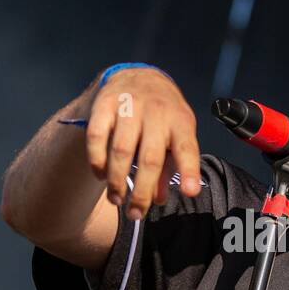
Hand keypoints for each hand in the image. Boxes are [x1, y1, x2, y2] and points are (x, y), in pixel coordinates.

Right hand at [85, 67, 200, 219]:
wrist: (138, 75)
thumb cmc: (161, 116)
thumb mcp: (174, 136)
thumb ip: (169, 168)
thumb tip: (159, 200)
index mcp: (180, 121)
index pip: (187, 148)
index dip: (190, 171)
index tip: (191, 192)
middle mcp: (156, 111)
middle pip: (150, 157)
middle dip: (142, 191)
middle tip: (136, 214)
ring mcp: (130, 105)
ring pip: (122, 150)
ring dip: (117, 180)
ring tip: (116, 199)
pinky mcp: (105, 104)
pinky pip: (96, 136)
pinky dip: (97, 160)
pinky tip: (100, 175)